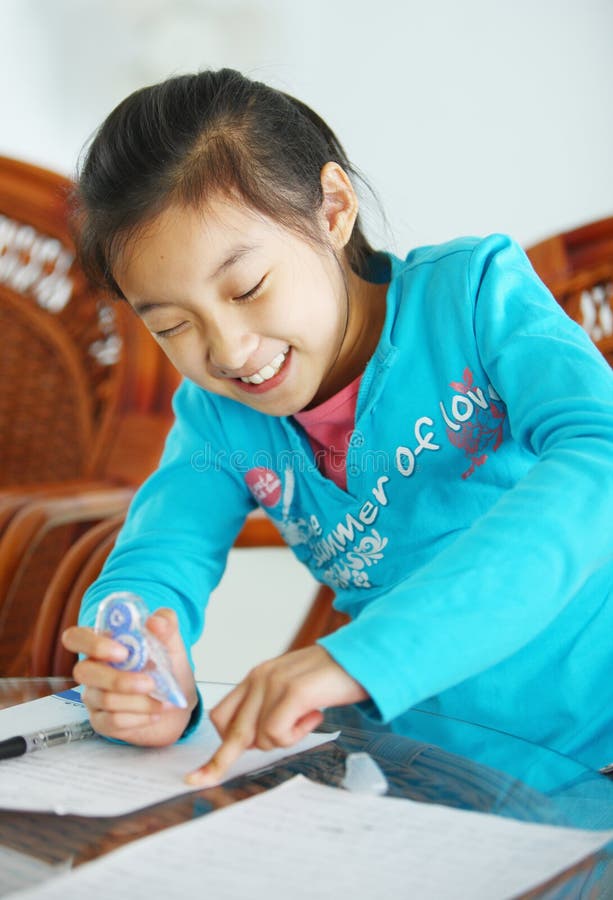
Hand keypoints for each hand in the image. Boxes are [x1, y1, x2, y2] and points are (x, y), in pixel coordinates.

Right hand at [61, 608, 197, 746]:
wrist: (177, 704)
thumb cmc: (167, 668)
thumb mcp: (171, 643)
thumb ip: (166, 624)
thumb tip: (155, 622)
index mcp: (104, 644)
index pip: (75, 637)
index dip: (92, 644)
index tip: (123, 652)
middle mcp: (92, 669)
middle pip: (83, 672)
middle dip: (120, 680)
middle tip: (151, 683)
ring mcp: (94, 696)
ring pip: (105, 699)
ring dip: (140, 702)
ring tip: (163, 702)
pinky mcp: (101, 721)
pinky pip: (112, 722)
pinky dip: (139, 718)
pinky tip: (154, 714)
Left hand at [185, 645, 367, 785]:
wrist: (361, 658)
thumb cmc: (329, 679)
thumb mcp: (290, 690)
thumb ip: (268, 709)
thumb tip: (250, 742)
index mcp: (255, 678)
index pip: (220, 718)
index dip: (215, 752)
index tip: (198, 778)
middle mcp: (259, 678)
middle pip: (232, 734)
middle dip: (233, 759)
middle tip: (249, 762)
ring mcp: (274, 683)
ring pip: (259, 739)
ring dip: (286, 739)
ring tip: (308, 717)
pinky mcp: (292, 691)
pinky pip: (278, 733)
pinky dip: (296, 734)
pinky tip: (314, 715)